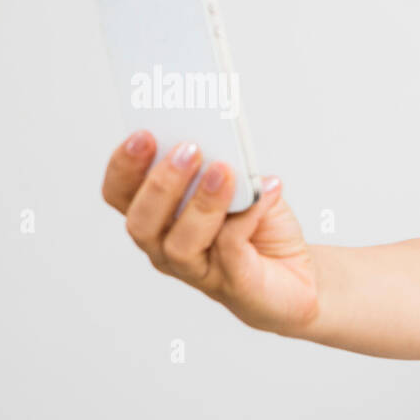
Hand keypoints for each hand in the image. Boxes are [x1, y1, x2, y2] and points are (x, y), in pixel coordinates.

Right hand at [102, 130, 320, 333]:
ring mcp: (199, 271)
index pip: (121, 195)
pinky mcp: (234, 284)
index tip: (143, 135)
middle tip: (188, 150)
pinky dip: (247, 215)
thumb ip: (226, 168)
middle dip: (160, 183)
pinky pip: (230, 249)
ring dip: (201, 202)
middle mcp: (167, 249)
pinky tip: (268, 190)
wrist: (298, 276)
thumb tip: (221, 147)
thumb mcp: (243, 188)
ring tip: (224, 171)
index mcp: (159, 219)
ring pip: (180, 244)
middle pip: (141, 222)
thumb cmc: (262, 229)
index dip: (124, 166)